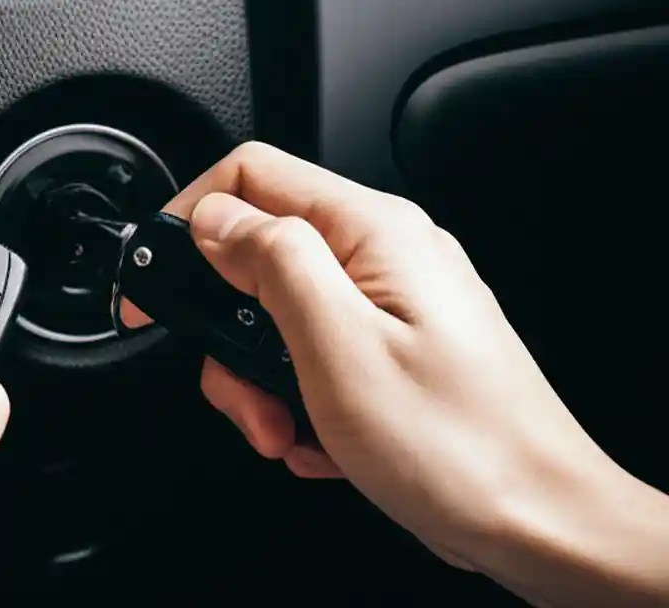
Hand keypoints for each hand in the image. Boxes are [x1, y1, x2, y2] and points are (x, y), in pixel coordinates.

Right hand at [124, 142, 668, 604]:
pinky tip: (321, 438)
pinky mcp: (392, 347)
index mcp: (373, 231)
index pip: (250, 175)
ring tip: (285, 427)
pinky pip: (311, 354)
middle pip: (256, 252)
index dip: (187, 221)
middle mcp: (384, 253)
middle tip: (238, 385)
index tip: (157, 284)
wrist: (537, 521)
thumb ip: (270, 262)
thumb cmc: (458, 446)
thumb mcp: (337, 346)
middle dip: (227, 327)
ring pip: (277, 313)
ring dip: (260, 377)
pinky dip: (297, 399)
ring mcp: (391, 301)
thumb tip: (213, 217)